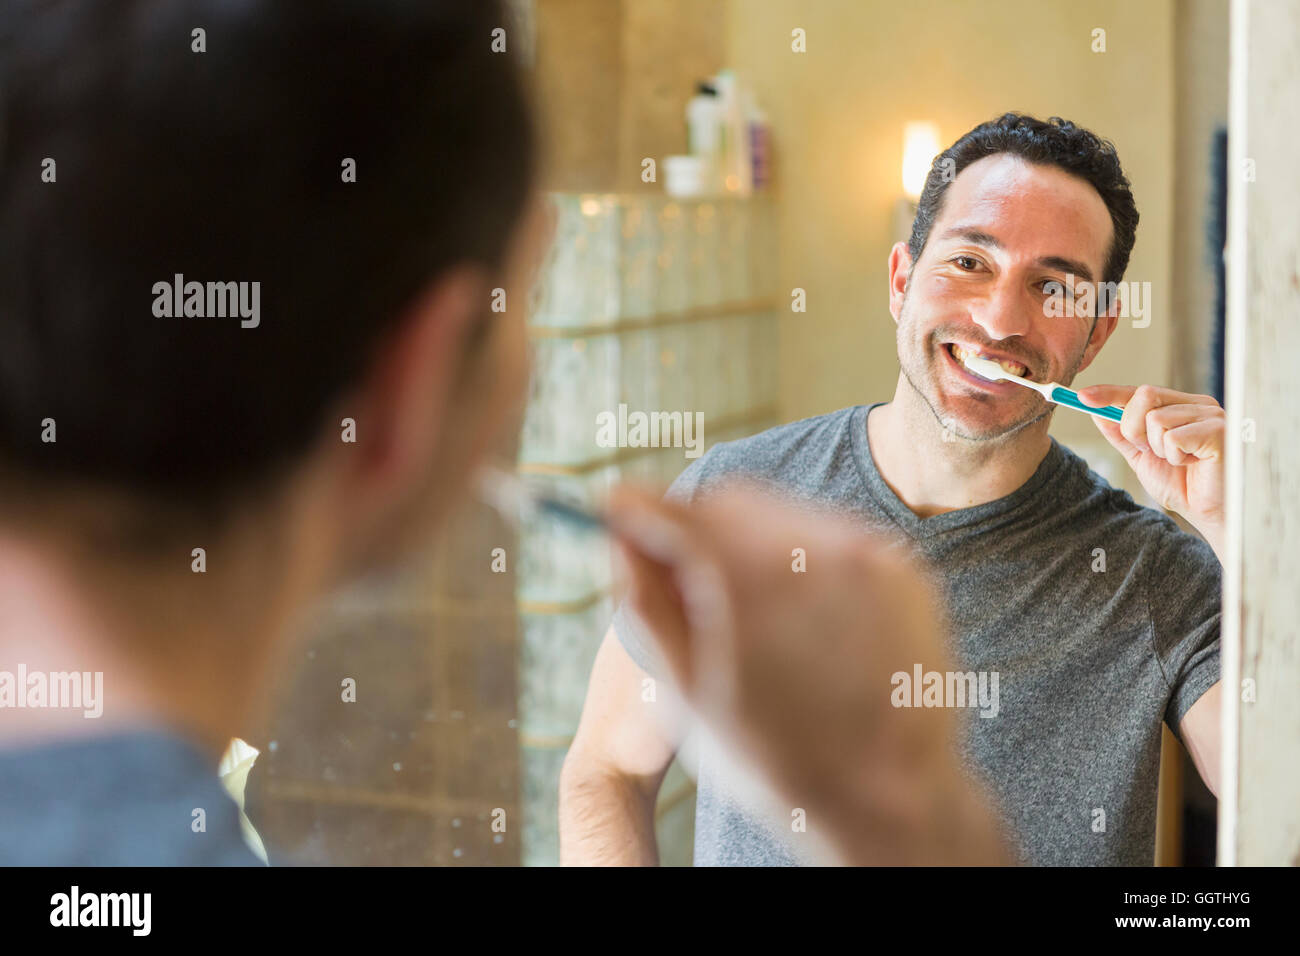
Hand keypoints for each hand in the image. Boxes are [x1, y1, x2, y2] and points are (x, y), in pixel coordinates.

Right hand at [606, 481, 1010, 864]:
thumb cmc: (775, 762)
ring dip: (748, 538)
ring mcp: (870, 557)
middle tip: (677, 566)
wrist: (891, 800)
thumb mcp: (688, 693)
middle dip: (696, 523)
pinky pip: (833, 535)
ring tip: (744, 608)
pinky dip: (800, 556)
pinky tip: (796, 614)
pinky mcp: (903, 568)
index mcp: (755, 585)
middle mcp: (819, 554)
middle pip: (731, 502)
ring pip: (783, 513)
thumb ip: (647, 604)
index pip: (679, 513)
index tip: (614, 508)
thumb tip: (620, 535)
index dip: (640, 509)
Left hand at [1076, 384, 1225, 559]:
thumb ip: (1121, 435)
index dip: (1109, 393)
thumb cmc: (1184, 486)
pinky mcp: (1219, 430)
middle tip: (1150, 451)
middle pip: (1144, 395)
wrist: (1210, 513)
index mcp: (1181, 406)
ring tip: (1179, 461)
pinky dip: (1175, 456)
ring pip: (1156, 419)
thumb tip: (1096, 412)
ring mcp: (1211, 415)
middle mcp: (1197, 405)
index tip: (1081, 397)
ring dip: (1158, 448)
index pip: (1139, 391)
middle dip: (1133, 428)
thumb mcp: (1142, 458)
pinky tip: (1192, 464)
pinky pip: (1174, 437)